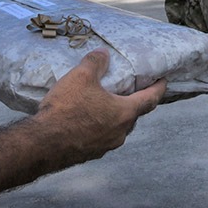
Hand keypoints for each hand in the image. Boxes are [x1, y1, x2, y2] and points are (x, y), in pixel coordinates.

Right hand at [35, 49, 165, 163]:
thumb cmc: (67, 109)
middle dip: (134, 102)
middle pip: (134, 115)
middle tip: (130, 90)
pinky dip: (100, 126)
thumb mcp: (81, 77)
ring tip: (105, 103)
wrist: (43, 144)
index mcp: (124, 113)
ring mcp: (106, 146)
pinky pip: (102, 137)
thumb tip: (103, 54)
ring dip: (115, 116)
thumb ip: (95, 62)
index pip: (150, 99)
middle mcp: (120, 132)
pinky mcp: (91, 154)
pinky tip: (87, 119)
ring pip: (117, 128)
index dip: (159, 88)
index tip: (163, 81)